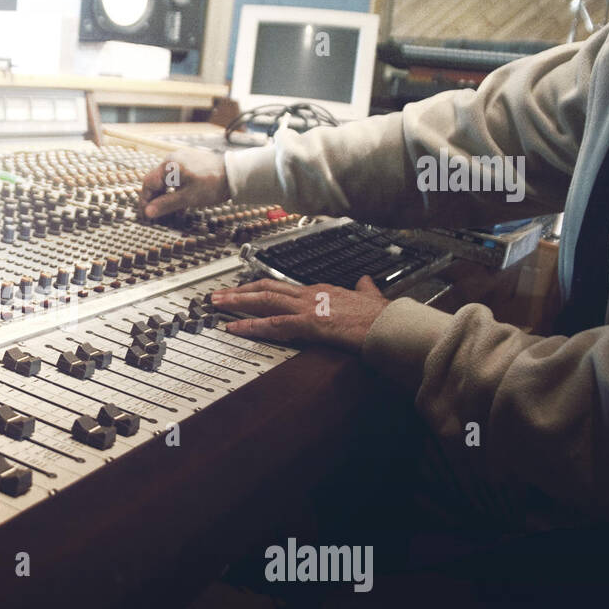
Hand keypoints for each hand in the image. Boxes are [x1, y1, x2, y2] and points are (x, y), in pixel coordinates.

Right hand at [139, 149, 228, 218]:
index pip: (148, 184)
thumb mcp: (187, 198)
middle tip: (155, 214)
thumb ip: (165, 205)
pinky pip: (176, 178)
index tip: (146, 214)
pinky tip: (180, 203)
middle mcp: (173, 160)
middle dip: (154, 199)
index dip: (145, 200)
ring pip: (166, 180)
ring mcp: (182, 160)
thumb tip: (148, 212)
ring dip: (165, 196)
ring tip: (168, 211)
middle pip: (156, 181)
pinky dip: (175, 190)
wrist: (235, 174)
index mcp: (169, 166)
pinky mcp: (190, 164)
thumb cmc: (212, 184)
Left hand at [211, 276, 390, 353]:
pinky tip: (234, 327)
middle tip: (218, 294)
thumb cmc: (383, 315)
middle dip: (240, 291)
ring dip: (237, 302)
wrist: (391, 324)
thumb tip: (364, 281)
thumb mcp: (371, 296)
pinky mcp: (310, 324)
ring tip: (216, 304)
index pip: (285, 287)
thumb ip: (363, 289)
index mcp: (322, 291)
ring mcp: (308, 308)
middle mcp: (311, 295)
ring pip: (265, 301)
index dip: (262, 288)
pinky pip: (274, 324)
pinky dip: (251, 325)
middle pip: (267, 288)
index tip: (246, 290)